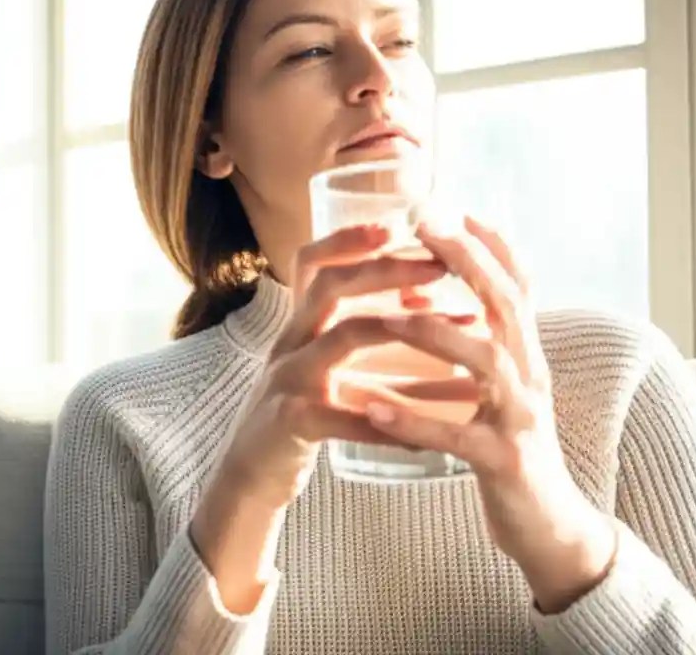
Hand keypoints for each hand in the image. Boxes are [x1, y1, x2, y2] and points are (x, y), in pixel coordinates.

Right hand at [192, 223, 450, 613]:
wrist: (251, 473)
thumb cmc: (301, 413)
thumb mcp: (327, 364)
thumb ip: (369, 333)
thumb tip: (434, 304)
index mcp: (298, 324)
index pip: (312, 262)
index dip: (350, 239)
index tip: (397, 223)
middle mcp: (288, 342)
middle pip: (331, 288)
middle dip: (386, 270)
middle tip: (437, 266)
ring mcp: (285, 381)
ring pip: (339, 339)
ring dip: (395, 328)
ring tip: (444, 327)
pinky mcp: (290, 424)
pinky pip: (341, 415)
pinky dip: (387, 422)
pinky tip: (425, 432)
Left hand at [361, 212, 618, 612]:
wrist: (549, 527)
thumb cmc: (509, 448)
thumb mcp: (499, 388)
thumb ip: (475, 342)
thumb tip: (429, 292)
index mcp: (526, 355)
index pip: (517, 285)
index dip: (490, 243)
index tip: (452, 206)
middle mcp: (531, 375)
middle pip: (506, 305)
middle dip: (467, 261)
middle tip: (424, 226)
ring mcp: (521, 418)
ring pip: (484, 362)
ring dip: (434, 333)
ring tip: (386, 313)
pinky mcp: (502, 462)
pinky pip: (455, 435)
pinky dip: (413, 420)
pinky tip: (373, 407)